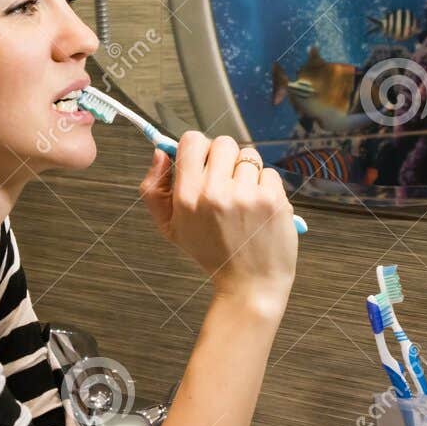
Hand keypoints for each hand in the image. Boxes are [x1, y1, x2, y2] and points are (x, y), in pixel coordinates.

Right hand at [138, 133, 296, 311]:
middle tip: (227, 184)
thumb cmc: (211, 253)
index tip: (205, 164)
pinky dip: (266, 187)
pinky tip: (260, 210)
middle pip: (223, 142)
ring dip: (248, 174)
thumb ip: (154, 190)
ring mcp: (246, 195)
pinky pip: (269, 173)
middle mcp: (215, 193)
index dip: (199, 149)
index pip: (192, 140)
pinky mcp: (272, 199)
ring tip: (244, 201)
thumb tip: (160, 152)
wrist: (250, 284)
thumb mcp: (171, 227)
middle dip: (226, 159)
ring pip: (250, 156)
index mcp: (187, 197)